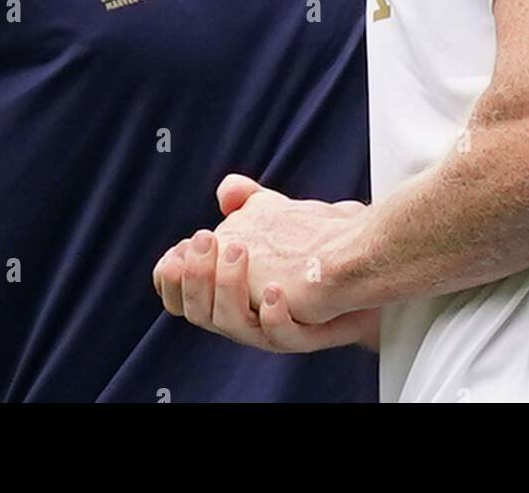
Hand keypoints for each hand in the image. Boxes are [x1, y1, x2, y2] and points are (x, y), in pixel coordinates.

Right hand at [152, 175, 379, 351]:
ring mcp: (270, 327)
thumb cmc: (308, 249)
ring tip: (239, 251)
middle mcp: (242, 314)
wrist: (358, 270)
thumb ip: (247, 201)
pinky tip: (275, 290)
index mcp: (224, 291)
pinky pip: (280, 337)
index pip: (180, 296)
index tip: (178, 249)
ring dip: (228, 289)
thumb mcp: (273, 217)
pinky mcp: (302, 333)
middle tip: (206, 239)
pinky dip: (272, 316)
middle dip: (196, 276)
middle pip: (198, 311)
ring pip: (231, 327)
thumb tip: (227, 190)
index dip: (170, 278)